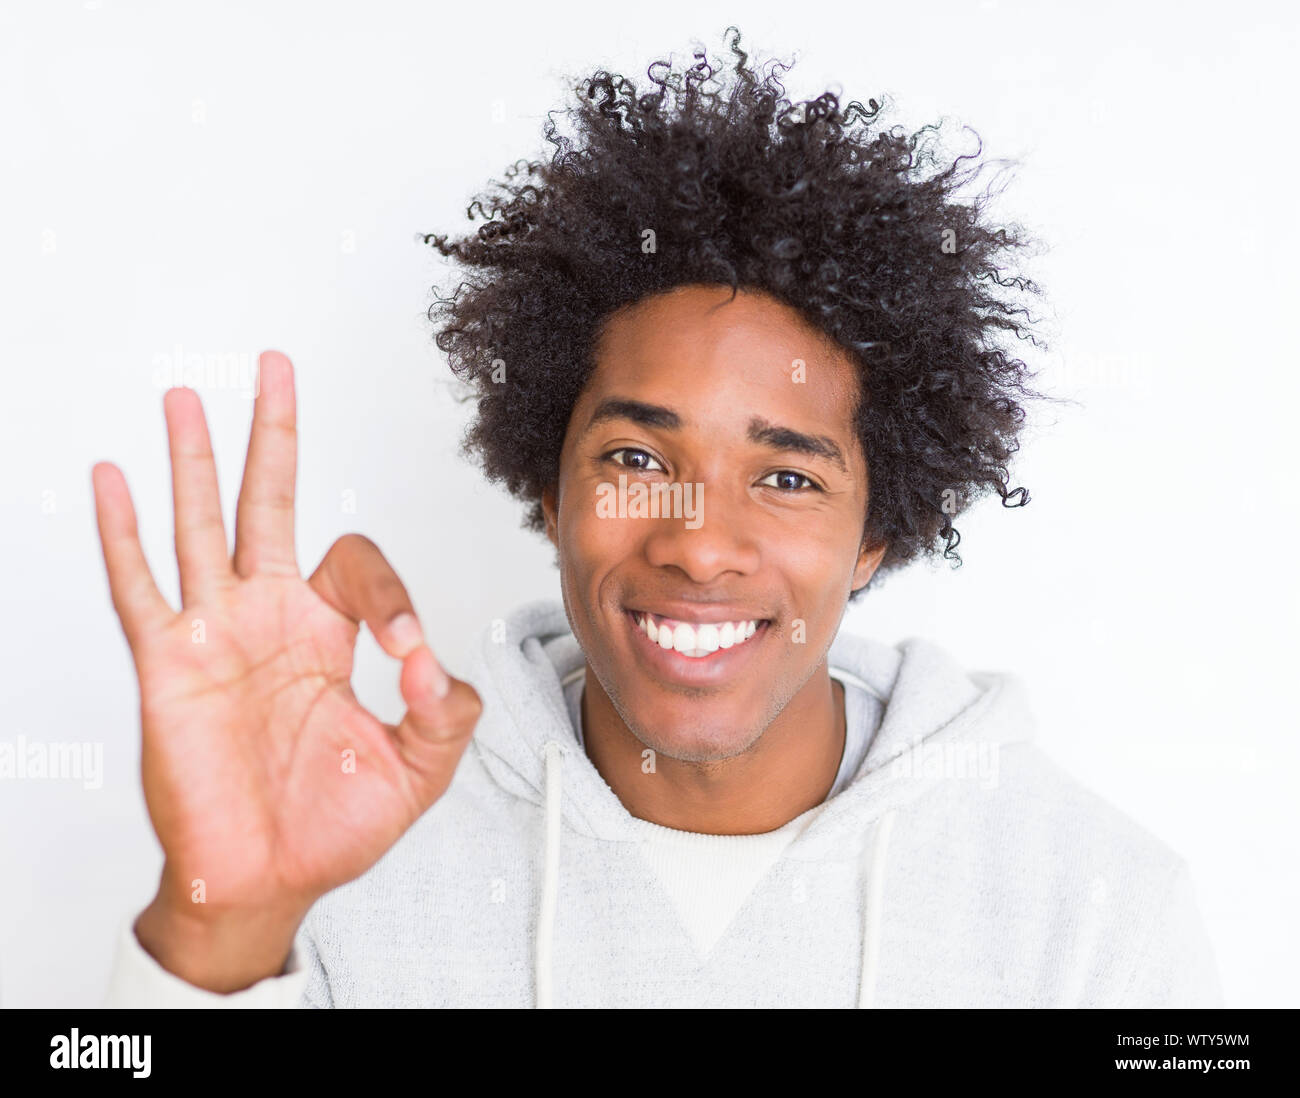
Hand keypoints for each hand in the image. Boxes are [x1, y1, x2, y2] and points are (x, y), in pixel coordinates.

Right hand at [93, 351, 480, 989]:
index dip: (395, 600)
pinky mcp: (168, 663)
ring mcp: (216, 633)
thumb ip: (447, 711)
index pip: (361, 566)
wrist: (269, 879)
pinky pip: (140, 586)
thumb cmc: (334, 826)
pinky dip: (124, 533)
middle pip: (271, 502)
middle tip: (276, 367)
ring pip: (201, 525)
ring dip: (195, 461)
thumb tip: (435, 663)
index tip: (409, 660)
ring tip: (187, 397)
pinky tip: (115, 479)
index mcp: (328, 632)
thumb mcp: (419, 767)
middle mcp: (270, 617)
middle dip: (274, 434)